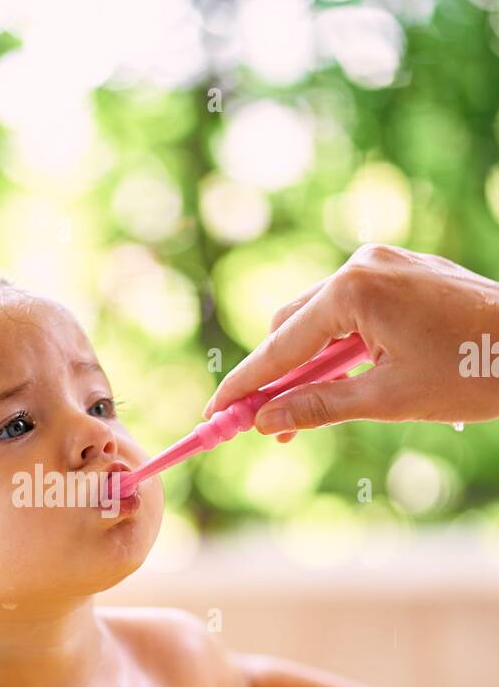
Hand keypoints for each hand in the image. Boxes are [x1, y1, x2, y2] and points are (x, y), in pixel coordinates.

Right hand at [204, 245, 498, 437]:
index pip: (282, 344)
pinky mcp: (404, 271)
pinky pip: (353, 308)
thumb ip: (318, 406)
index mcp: (355, 289)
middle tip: (260, 424)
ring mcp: (386, 262)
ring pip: (323, 317)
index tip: (215, 412)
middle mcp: (364, 263)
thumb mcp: (387, 399)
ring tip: (300, 414)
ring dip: (309, 363)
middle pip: (294, 324)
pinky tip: (341, 381)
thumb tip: (266, 423)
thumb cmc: (472, 372)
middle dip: (276, 375)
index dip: (246, 384)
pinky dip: (340, 345)